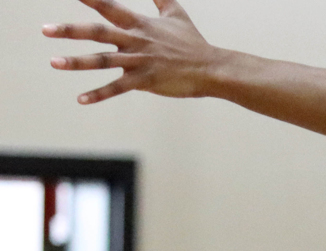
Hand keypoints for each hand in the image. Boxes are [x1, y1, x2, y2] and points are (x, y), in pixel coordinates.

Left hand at [44, 0, 223, 105]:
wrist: (211, 68)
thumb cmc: (194, 42)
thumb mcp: (176, 13)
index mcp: (140, 24)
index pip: (108, 7)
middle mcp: (135, 41)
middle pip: (97, 33)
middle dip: (69, 31)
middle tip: (45, 30)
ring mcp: (139, 62)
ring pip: (102, 60)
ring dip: (76, 62)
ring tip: (54, 62)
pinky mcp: (146, 81)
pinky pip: (118, 88)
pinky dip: (99, 94)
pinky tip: (81, 98)